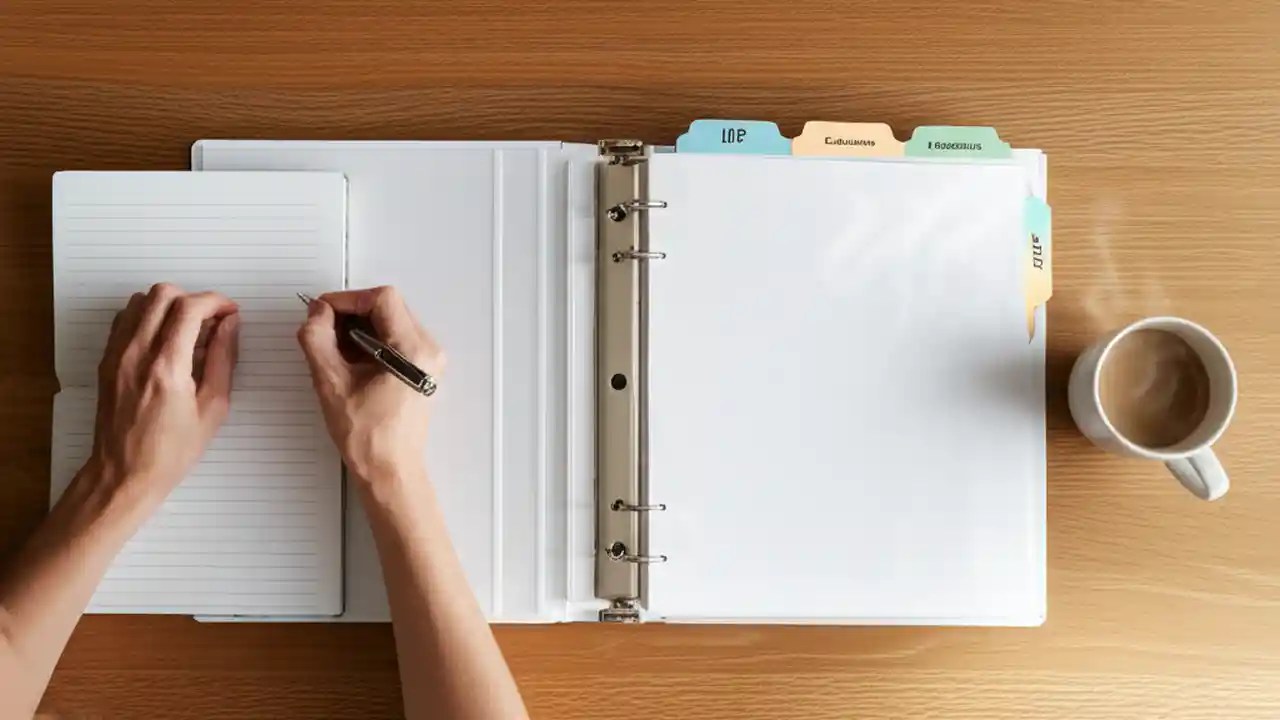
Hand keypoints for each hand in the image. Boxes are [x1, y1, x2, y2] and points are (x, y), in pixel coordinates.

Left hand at [86, 283, 239, 499]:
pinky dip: (148, 316)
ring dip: (169, 305)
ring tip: (189, 331)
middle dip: (194, 299)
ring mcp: (116, 355)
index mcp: (167, 368)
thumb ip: (223, 359)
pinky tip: (165, 340)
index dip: (216, 302)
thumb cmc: (173, 450)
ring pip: (140, 301)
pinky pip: (125, 319)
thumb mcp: (213, 408)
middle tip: (212, 320)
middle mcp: (136, 354)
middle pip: (162, 294)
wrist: (125, 473)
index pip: (189, 308)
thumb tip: (230, 325)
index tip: (231, 312)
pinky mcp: (107, 361)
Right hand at [297, 286, 444, 481]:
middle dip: (350, 314)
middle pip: (387, 307)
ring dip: (357, 328)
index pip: (382, 299)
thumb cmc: (368, 438)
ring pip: (389, 322)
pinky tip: (347, 362)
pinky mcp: (420, 370)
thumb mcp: (332, 384)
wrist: (390, 471)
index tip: (321, 311)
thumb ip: (318, 340)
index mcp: (414, 351)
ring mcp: (427, 360)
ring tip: (332, 351)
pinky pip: (393, 340)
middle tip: (321, 330)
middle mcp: (428, 350)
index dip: (347, 299)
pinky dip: (368, 342)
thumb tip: (315, 313)